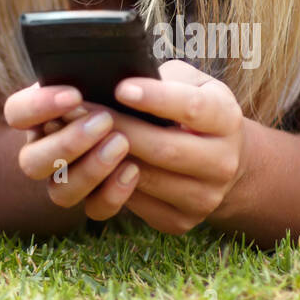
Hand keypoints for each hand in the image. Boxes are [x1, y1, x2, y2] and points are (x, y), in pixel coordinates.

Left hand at [5, 59, 247, 230]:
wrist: (219, 160)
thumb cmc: (191, 107)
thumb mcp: (188, 82)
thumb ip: (161, 78)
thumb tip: (115, 78)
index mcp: (226, 119)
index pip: (192, 108)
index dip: (155, 98)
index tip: (121, 88)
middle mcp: (223, 162)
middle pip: (164, 148)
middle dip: (118, 128)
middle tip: (79, 109)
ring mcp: (203, 198)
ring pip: (145, 178)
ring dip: (103, 156)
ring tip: (73, 132)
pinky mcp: (180, 221)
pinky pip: (135, 204)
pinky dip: (106, 182)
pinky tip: (86, 160)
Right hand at [5, 82, 142, 214]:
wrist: (142, 110)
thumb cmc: (116, 83)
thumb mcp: (100, 71)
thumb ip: (89, 72)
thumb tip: (97, 74)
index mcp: (35, 115)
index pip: (16, 112)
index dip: (38, 107)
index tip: (75, 95)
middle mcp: (42, 151)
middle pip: (31, 162)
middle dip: (68, 143)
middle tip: (105, 121)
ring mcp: (63, 180)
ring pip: (59, 192)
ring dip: (90, 170)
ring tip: (121, 143)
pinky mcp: (92, 200)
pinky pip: (93, 209)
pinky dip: (112, 194)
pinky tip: (133, 170)